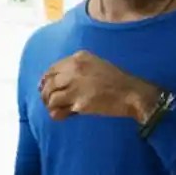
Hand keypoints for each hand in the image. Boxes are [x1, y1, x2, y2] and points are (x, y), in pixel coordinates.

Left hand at [39, 50, 158, 121]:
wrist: (131, 93)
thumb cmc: (117, 81)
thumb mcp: (97, 65)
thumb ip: (79, 70)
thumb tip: (62, 82)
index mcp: (79, 58)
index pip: (53, 68)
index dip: (45, 80)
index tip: (44, 87)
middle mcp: (74, 69)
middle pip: (49, 81)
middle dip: (45, 93)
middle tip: (47, 102)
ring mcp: (76, 85)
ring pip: (50, 95)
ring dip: (49, 104)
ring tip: (54, 110)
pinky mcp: (79, 101)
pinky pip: (59, 108)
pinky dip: (56, 113)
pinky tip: (60, 116)